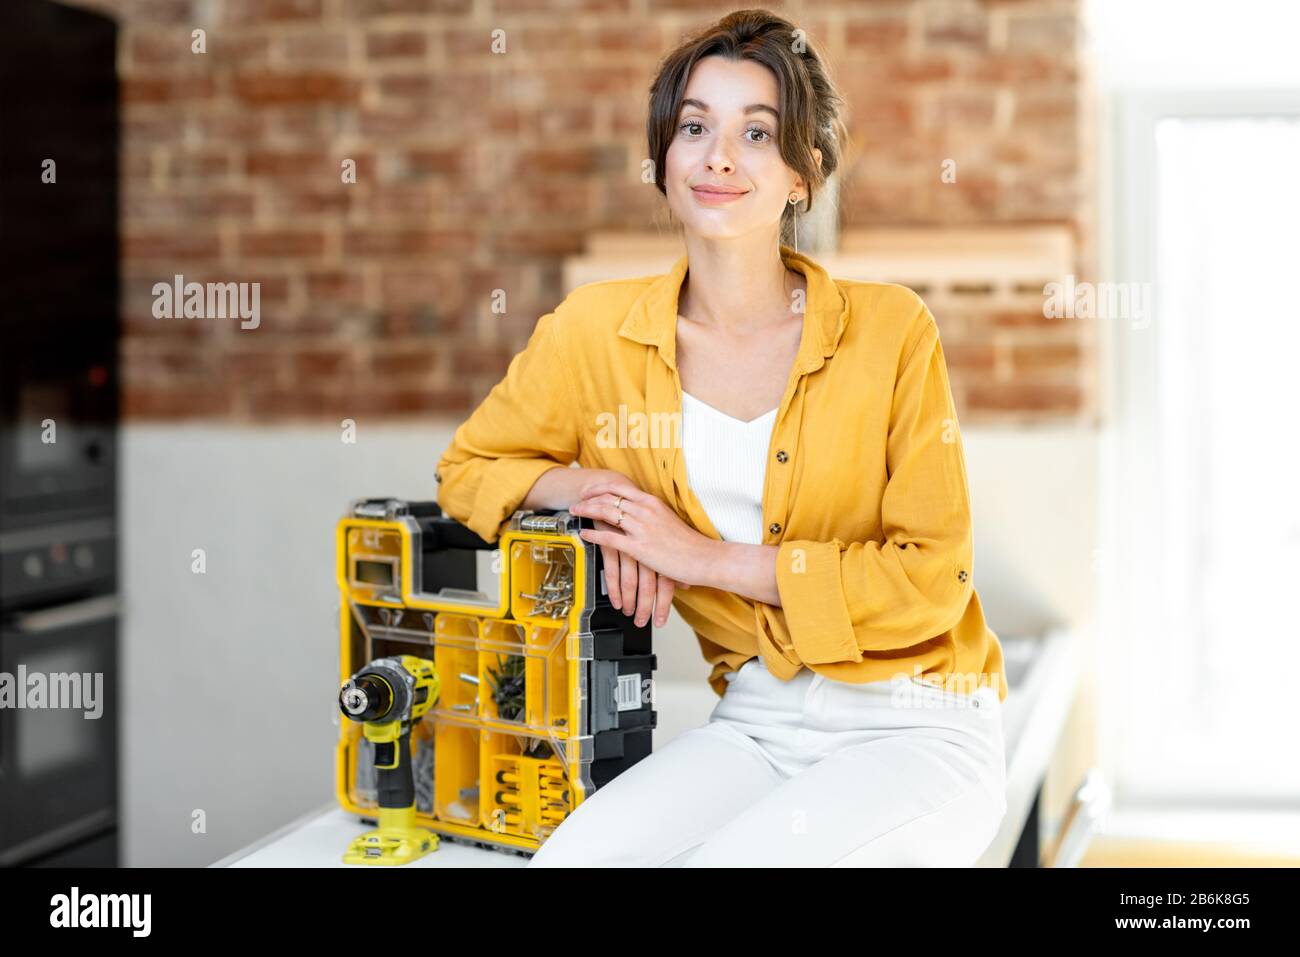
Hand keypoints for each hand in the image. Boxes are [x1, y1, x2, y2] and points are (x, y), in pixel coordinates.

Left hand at [570, 480, 717, 592]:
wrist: (703, 557)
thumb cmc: (688, 543)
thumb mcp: (668, 520)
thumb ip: (652, 515)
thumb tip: (638, 515)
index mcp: (651, 502)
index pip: (619, 487)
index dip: (599, 488)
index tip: (588, 491)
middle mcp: (645, 510)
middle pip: (608, 497)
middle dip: (588, 498)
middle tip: (576, 502)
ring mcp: (641, 527)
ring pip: (606, 512)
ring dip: (586, 511)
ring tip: (575, 513)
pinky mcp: (639, 547)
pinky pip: (610, 538)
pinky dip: (594, 535)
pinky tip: (584, 535)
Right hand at [587, 517, 685, 627]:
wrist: (617, 490)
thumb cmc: (641, 517)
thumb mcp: (660, 541)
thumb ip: (668, 564)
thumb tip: (684, 586)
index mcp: (662, 548)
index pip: (666, 582)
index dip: (664, 604)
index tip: (661, 620)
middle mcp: (649, 547)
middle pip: (649, 585)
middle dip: (645, 607)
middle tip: (641, 621)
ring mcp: (631, 545)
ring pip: (631, 581)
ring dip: (628, 601)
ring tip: (627, 613)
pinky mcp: (613, 543)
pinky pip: (612, 571)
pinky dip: (613, 589)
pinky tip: (614, 600)